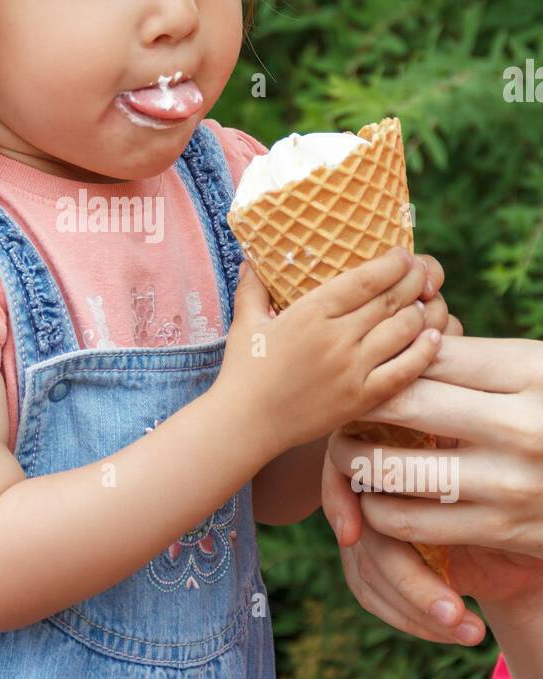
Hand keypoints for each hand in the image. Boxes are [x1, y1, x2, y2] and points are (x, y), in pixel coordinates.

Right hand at [219, 246, 443, 453]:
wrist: (246, 423)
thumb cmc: (243, 370)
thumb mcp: (245, 322)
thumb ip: (252, 287)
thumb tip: (251, 258)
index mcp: (310, 312)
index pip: (365, 279)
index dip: (392, 263)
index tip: (404, 255)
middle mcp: (336, 337)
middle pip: (391, 300)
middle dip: (415, 280)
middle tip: (424, 273)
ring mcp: (351, 369)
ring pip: (404, 330)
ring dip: (422, 312)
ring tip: (426, 303)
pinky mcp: (361, 398)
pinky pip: (405, 371)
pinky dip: (425, 352)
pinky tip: (434, 338)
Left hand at [323, 331, 542, 613]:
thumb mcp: (539, 373)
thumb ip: (481, 362)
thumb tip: (405, 329)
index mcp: (534, 371)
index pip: (431, 353)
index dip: (388, 354)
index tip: (365, 359)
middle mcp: (523, 425)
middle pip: (403, 404)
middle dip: (357, 402)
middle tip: (339, 403)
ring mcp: (512, 483)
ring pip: (394, 469)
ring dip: (355, 459)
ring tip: (347, 450)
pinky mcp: (503, 530)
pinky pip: (410, 522)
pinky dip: (377, 508)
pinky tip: (374, 495)